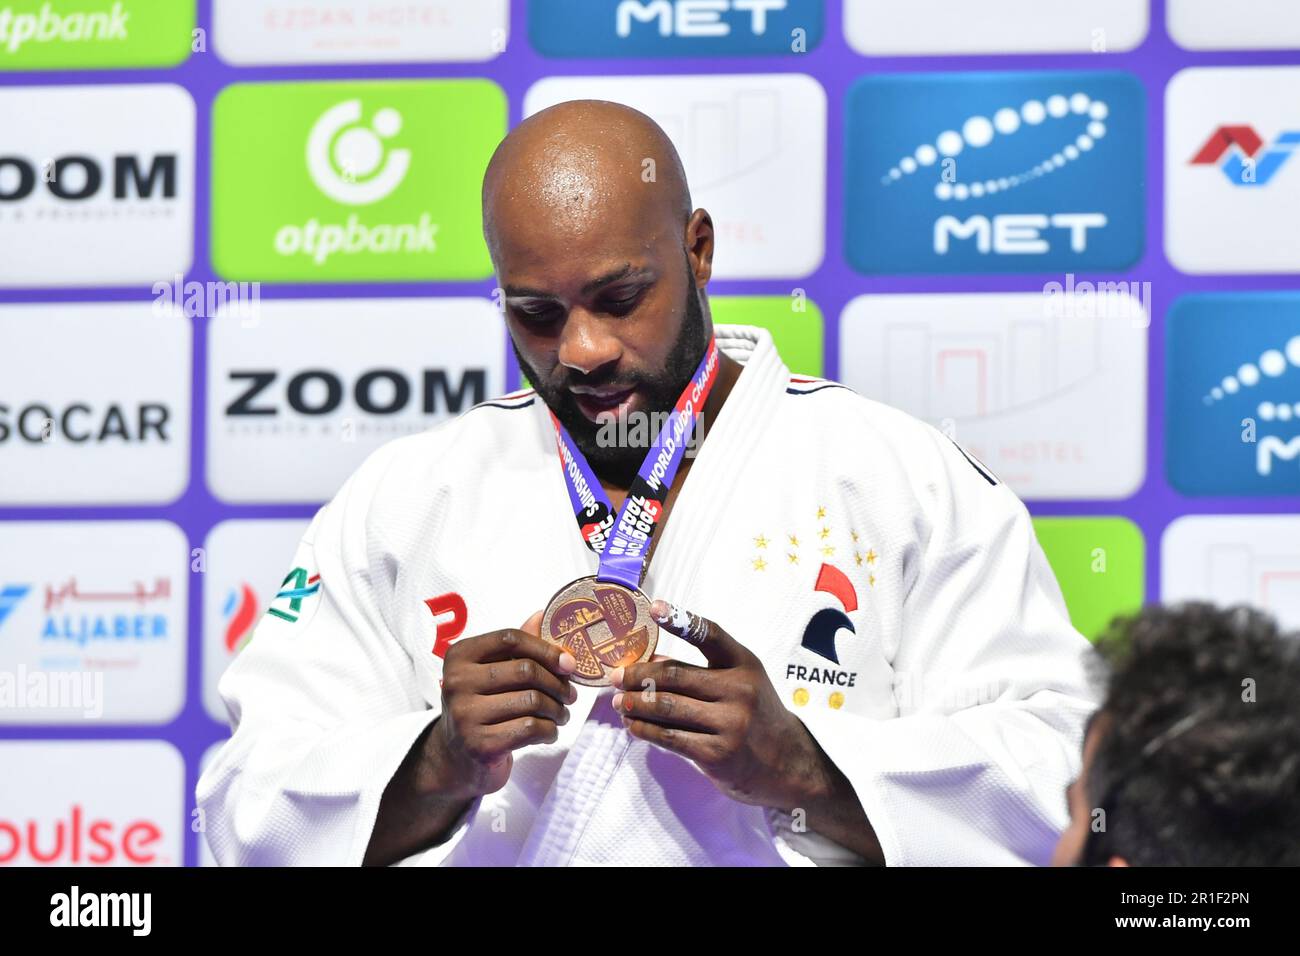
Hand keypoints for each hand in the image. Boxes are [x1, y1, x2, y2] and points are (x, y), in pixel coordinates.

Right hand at [427, 611, 577, 798]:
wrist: (458, 758)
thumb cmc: (482, 706)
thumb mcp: (492, 672)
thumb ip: (516, 646)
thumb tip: (542, 614)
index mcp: (459, 655)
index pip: (510, 638)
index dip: (546, 648)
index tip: (569, 663)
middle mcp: (456, 682)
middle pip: (525, 671)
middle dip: (558, 683)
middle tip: (569, 695)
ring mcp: (465, 715)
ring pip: (532, 701)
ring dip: (558, 710)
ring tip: (561, 715)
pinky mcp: (479, 745)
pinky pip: (531, 728)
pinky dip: (550, 731)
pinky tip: (549, 732)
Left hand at [611, 600, 829, 811]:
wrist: (786, 763)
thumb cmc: (754, 714)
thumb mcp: (739, 683)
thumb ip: (700, 670)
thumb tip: (649, 660)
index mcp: (745, 664)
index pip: (710, 635)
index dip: (681, 619)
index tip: (655, 608)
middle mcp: (740, 690)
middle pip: (675, 675)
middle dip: (637, 675)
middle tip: (615, 677)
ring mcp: (730, 723)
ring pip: (667, 707)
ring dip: (634, 703)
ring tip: (617, 702)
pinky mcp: (717, 754)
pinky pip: (669, 738)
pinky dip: (644, 730)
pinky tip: (632, 725)